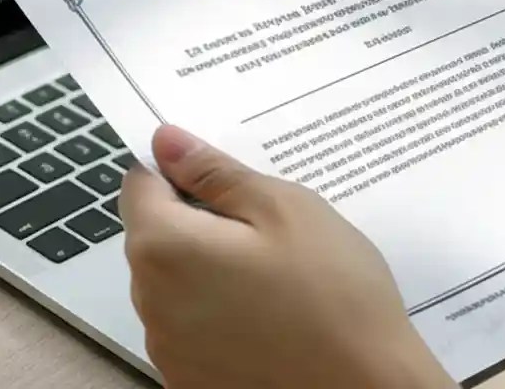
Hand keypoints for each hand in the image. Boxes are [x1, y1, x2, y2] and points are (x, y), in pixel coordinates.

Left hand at [121, 126, 454, 388]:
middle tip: (270, 228)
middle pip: (156, 236)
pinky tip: (271, 316)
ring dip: (210, 269)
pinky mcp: (189, 379)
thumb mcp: (285, 209)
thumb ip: (217, 173)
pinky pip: (192, 327)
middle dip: (200, 221)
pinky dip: (220, 313)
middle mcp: (149, 301)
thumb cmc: (333, 293)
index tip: (228, 177)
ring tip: (278, 276)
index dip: (180, 169)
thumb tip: (167, 141)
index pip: (139, 184)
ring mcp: (167, 349)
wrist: (365, 388)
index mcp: (164, 247)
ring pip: (175, 283)